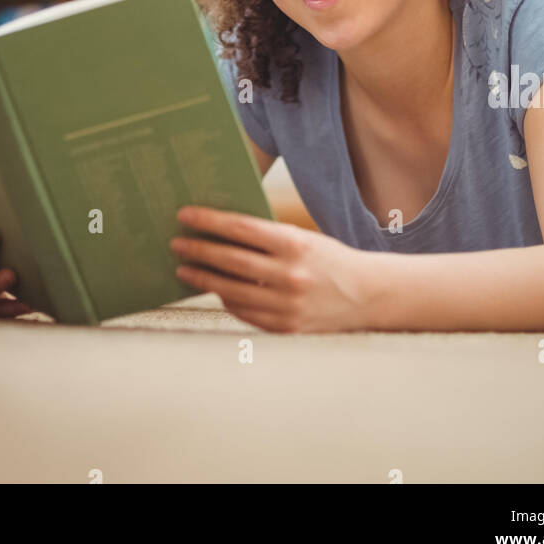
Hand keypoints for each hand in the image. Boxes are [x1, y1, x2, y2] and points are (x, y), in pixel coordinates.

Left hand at [169, 206, 370, 332]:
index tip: (185, 215)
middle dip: (198, 251)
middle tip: (176, 243)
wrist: (367, 295)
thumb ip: (266, 238)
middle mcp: (290, 276)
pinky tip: (215, 289)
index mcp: (294, 244)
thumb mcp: (302, 239)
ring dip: (203, 279)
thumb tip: (219, 231)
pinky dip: (226, 300)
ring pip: (232, 291)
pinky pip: (245, 313)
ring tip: (184, 270)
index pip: (241, 229)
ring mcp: (287, 306)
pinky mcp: (286, 328)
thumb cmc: (328, 259)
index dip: (209, 221)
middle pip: (231, 261)